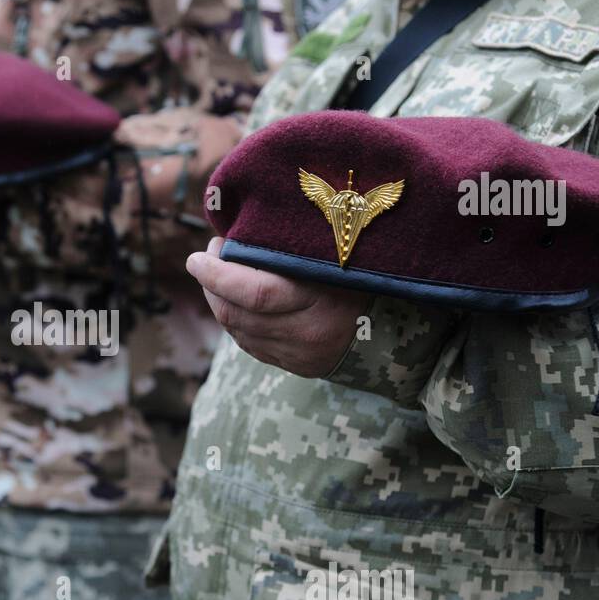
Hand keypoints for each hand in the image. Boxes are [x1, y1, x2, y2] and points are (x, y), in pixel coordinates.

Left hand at [186, 237, 369, 377]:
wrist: (400, 327)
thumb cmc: (366, 275)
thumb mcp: (337, 255)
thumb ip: (293, 248)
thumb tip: (242, 232)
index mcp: (320, 301)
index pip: (254, 292)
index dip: (218, 275)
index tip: (198, 256)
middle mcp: (306, 334)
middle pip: (237, 314)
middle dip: (211, 284)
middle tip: (208, 257)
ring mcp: (298, 355)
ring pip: (237, 331)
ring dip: (218, 302)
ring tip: (218, 275)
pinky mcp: (295, 367)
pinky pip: (249, 344)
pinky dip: (236, 321)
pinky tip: (234, 301)